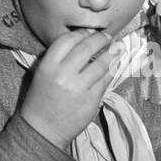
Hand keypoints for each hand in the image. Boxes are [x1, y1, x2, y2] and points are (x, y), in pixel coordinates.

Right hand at [18, 29, 122, 148]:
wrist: (43, 130)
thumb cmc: (42, 99)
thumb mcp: (43, 74)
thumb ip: (58, 58)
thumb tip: (83, 40)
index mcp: (48, 66)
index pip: (67, 40)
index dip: (82, 33)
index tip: (90, 31)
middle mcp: (63, 74)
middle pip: (87, 48)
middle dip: (100, 38)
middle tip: (108, 36)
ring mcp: (79, 87)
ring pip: (101, 63)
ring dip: (112, 53)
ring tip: (118, 47)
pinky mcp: (91, 99)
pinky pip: (106, 79)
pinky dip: (112, 70)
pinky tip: (115, 65)